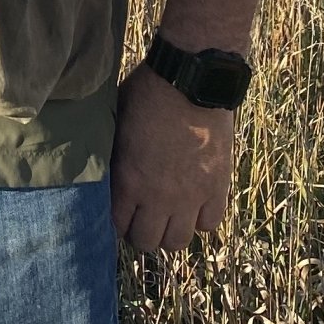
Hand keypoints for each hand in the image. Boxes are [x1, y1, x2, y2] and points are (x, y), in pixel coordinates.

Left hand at [109, 68, 236, 252]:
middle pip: (147, 242)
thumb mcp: (116, 123)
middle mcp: (158, 197)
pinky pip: (209, 224)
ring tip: (170, 214)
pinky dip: (200, 218)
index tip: (121, 211)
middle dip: (141, 232)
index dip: (117, 220)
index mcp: (128, 181)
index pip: (117, 226)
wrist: (192, 81)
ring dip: (171, 231)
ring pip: (178, 242)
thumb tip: (105, 168)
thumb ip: (113, 154)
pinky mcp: (217, 187)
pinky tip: (195, 203)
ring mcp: (190, 196)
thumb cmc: (148, 94)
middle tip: (144, 215)